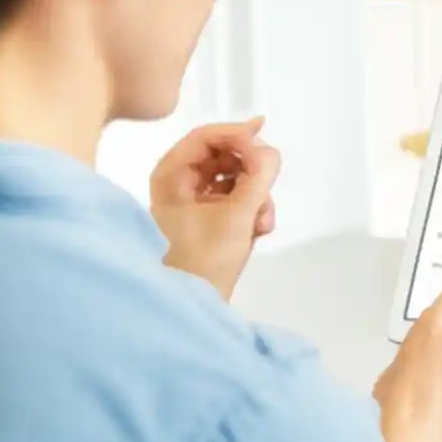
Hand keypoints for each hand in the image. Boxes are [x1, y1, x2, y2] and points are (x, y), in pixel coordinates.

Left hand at [150, 119, 278, 298]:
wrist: (193, 306)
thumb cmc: (202, 264)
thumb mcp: (237, 215)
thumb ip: (259, 176)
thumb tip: (271, 151)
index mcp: (170, 176)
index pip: (206, 136)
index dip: (238, 135)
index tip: (264, 142)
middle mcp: (178, 183)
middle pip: (224, 156)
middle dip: (251, 173)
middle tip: (268, 184)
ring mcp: (193, 200)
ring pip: (235, 178)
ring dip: (256, 195)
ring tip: (261, 220)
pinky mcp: (208, 217)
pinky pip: (236, 198)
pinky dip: (252, 209)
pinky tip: (259, 229)